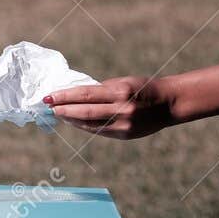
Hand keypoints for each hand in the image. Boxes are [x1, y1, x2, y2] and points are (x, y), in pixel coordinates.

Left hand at [44, 76, 179, 139]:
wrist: (170, 103)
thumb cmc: (145, 88)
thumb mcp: (125, 82)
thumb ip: (103, 90)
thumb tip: (76, 95)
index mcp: (121, 92)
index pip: (86, 94)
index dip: (66, 96)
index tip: (50, 96)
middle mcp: (122, 109)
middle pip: (85, 110)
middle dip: (64, 109)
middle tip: (48, 106)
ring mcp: (123, 124)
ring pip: (89, 124)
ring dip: (71, 119)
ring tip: (58, 114)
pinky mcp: (124, 135)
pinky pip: (98, 131)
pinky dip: (84, 126)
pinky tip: (74, 122)